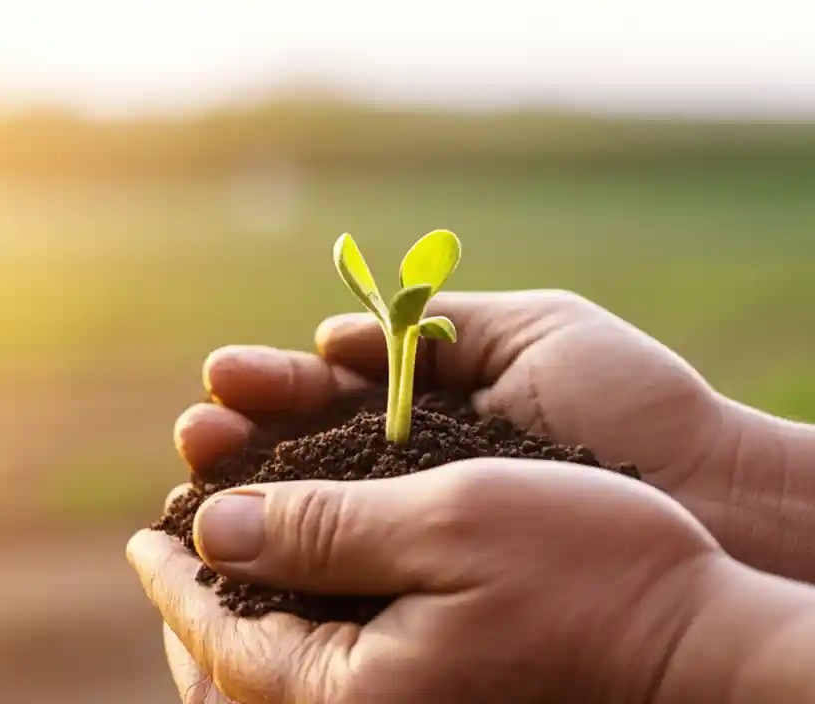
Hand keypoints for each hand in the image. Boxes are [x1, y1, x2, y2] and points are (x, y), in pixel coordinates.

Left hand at [130, 459, 723, 702]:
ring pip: (283, 685)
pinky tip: (304, 601)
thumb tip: (215, 524)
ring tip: (222, 569)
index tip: (143, 534)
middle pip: (237, 680)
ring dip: (240, 623)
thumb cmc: (591, 578)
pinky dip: (298, 639)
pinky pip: (336, 686)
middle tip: (169, 552)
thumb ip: (321, 528)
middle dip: (194, 610)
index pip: (220, 640)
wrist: (704, 650)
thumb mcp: (447, 523)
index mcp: (352, 694)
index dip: (173, 581)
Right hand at [176, 290, 800, 574]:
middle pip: (301, 455)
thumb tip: (332, 333)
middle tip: (197, 426)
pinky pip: (353, 570)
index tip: (222, 375)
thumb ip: (434, 324)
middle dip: (241, 436)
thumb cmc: (633, 407)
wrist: (712, 491)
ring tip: (200, 458)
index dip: (273, 388)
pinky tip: (245, 534)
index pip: (327, 398)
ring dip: (247, 488)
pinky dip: (294, 553)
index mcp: (427, 412)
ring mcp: (421, 529)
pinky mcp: (437, 584)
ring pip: (312, 512)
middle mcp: (411, 473)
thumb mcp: (534, 333)